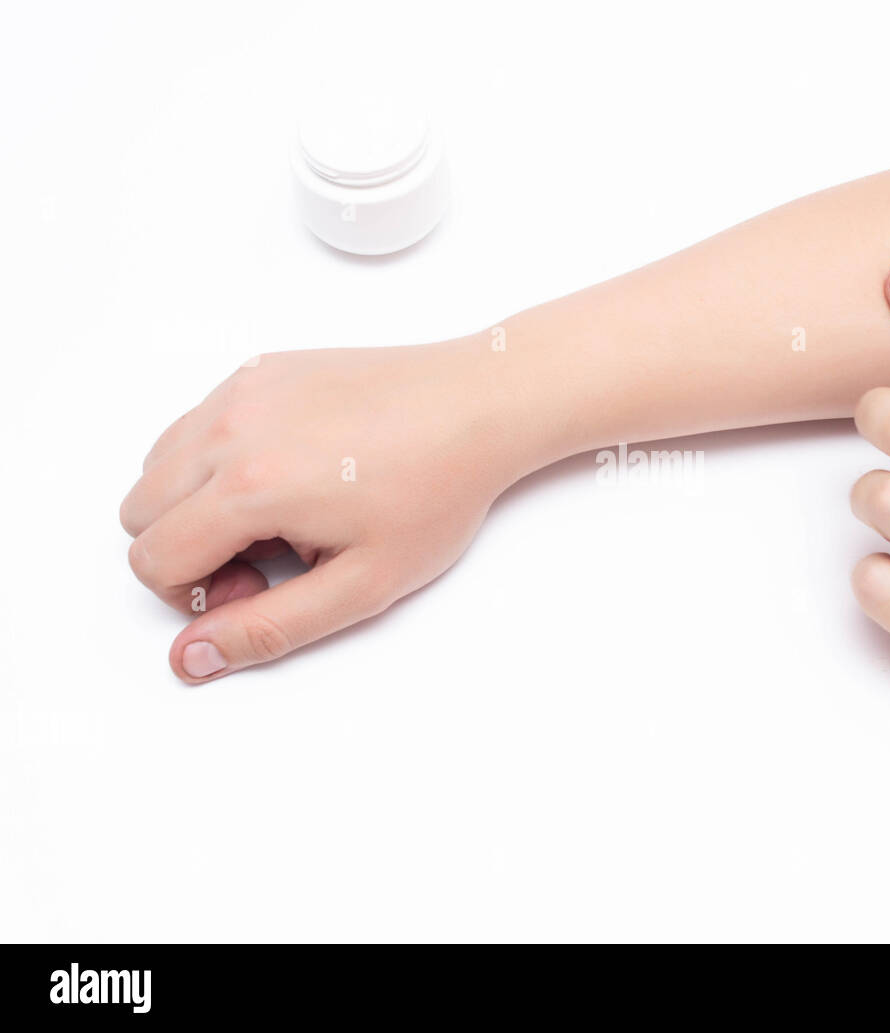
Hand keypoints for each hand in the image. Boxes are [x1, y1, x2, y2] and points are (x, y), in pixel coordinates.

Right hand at [120, 340, 526, 682]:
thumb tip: (191, 657)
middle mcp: (229, 428)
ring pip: (158, 465)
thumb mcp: (363, 584)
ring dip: (195, 504)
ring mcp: (241, 391)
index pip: (151, 560)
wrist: (477, 405)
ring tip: (281, 515)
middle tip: (271, 557)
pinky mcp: (259, 370)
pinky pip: (196, 425)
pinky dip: (216, 460)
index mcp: (249, 487)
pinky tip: (290, 472)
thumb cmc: (436, 491)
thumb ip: (269, 628)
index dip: (196, 596)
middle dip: (188, 551)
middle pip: (138, 512)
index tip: (261, 588)